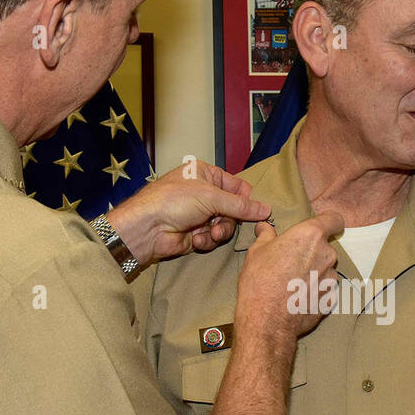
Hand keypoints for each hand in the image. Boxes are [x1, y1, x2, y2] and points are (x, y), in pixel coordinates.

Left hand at [105, 161, 270, 267]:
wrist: (148, 227)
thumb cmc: (173, 201)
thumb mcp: (211, 197)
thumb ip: (240, 205)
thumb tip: (266, 209)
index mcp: (207, 175)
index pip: (238, 187)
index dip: (245, 200)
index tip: (251, 210)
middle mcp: (204, 194)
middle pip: (234, 209)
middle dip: (229, 220)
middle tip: (221, 224)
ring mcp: (200, 214)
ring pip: (225, 226)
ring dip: (218, 232)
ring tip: (208, 233)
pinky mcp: (196, 233)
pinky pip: (213, 238)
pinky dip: (206, 239)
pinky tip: (194, 238)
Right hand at [237, 213, 343, 339]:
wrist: (266, 320)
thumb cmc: (260, 281)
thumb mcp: (256, 252)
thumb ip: (266, 236)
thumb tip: (265, 227)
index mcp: (310, 235)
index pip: (334, 220)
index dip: (330, 222)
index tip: (322, 226)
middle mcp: (327, 254)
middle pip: (326, 247)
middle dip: (312, 252)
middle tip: (291, 261)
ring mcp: (331, 278)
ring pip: (325, 268)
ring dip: (314, 272)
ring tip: (292, 283)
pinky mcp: (330, 298)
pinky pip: (324, 288)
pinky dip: (314, 290)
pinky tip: (297, 297)